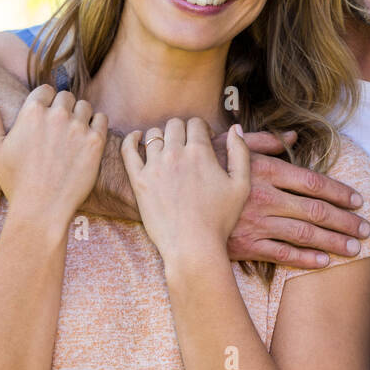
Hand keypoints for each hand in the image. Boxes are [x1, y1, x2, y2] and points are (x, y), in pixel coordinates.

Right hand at [0, 82, 106, 229]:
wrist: (42, 208)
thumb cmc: (14, 179)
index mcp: (31, 112)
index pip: (45, 90)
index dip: (44, 102)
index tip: (42, 118)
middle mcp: (57, 115)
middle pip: (66, 96)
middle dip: (62, 108)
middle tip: (57, 129)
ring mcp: (79, 127)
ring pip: (85, 106)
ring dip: (80, 115)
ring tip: (71, 134)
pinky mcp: (96, 141)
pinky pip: (102, 119)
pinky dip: (96, 124)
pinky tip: (86, 138)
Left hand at [120, 118, 249, 262]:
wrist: (193, 245)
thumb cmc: (220, 219)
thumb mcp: (241, 185)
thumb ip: (240, 152)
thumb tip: (235, 128)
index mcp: (200, 152)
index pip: (196, 123)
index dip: (202, 129)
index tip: (203, 140)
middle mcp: (175, 153)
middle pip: (175, 124)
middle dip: (183, 130)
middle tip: (186, 145)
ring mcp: (154, 166)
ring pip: (153, 134)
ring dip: (162, 137)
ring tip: (167, 149)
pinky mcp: (138, 180)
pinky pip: (128, 149)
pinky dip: (131, 139)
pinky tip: (137, 138)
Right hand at [216, 129, 369, 269]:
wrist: (166, 199)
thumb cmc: (202, 170)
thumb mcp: (230, 148)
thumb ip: (264, 142)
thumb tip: (292, 137)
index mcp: (265, 172)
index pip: (314, 182)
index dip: (340, 192)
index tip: (358, 200)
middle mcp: (265, 198)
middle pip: (316, 211)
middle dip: (345, 221)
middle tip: (367, 229)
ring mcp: (256, 223)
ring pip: (304, 234)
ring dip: (333, 242)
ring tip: (355, 249)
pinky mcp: (245, 246)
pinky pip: (281, 254)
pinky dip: (305, 259)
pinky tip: (325, 262)